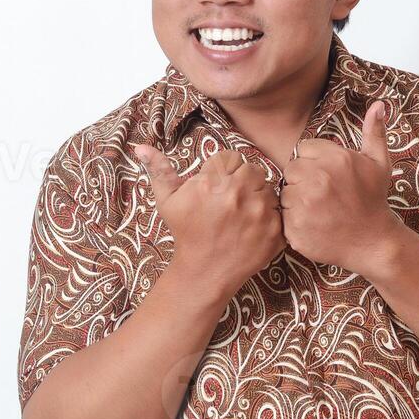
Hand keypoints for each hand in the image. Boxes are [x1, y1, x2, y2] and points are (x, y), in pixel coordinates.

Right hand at [133, 145, 286, 296]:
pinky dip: (269, 217)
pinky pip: (278, 210)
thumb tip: (140, 147)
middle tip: (231, 201)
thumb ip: (159, 170)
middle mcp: (238, 193)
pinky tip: (252, 227)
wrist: (204, 272)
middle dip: (242, 181)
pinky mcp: (274, 231)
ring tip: (241, 214)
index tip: (218, 187)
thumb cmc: (185, 233)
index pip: (231, 158)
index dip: (224, 171)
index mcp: (214, 182)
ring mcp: (259, 212)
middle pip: (252, 170)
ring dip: (257, 197)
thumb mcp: (167, 201)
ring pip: (267, 188)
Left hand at [279, 100, 402, 272]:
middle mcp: (318, 179)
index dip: (314, 163)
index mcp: (335, 159)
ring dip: (297, 201)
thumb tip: (379, 104)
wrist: (373, 242)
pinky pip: (283, 217)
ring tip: (319, 210)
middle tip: (322, 195)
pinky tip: (314, 224)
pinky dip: (294, 222)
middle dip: (303, 180)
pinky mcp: (295, 228)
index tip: (327, 177)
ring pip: (285, 193)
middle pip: (292, 170)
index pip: (303, 150)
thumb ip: (374, 132)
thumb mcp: (379, 163)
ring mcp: (304, 205)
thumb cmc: (374, 200)